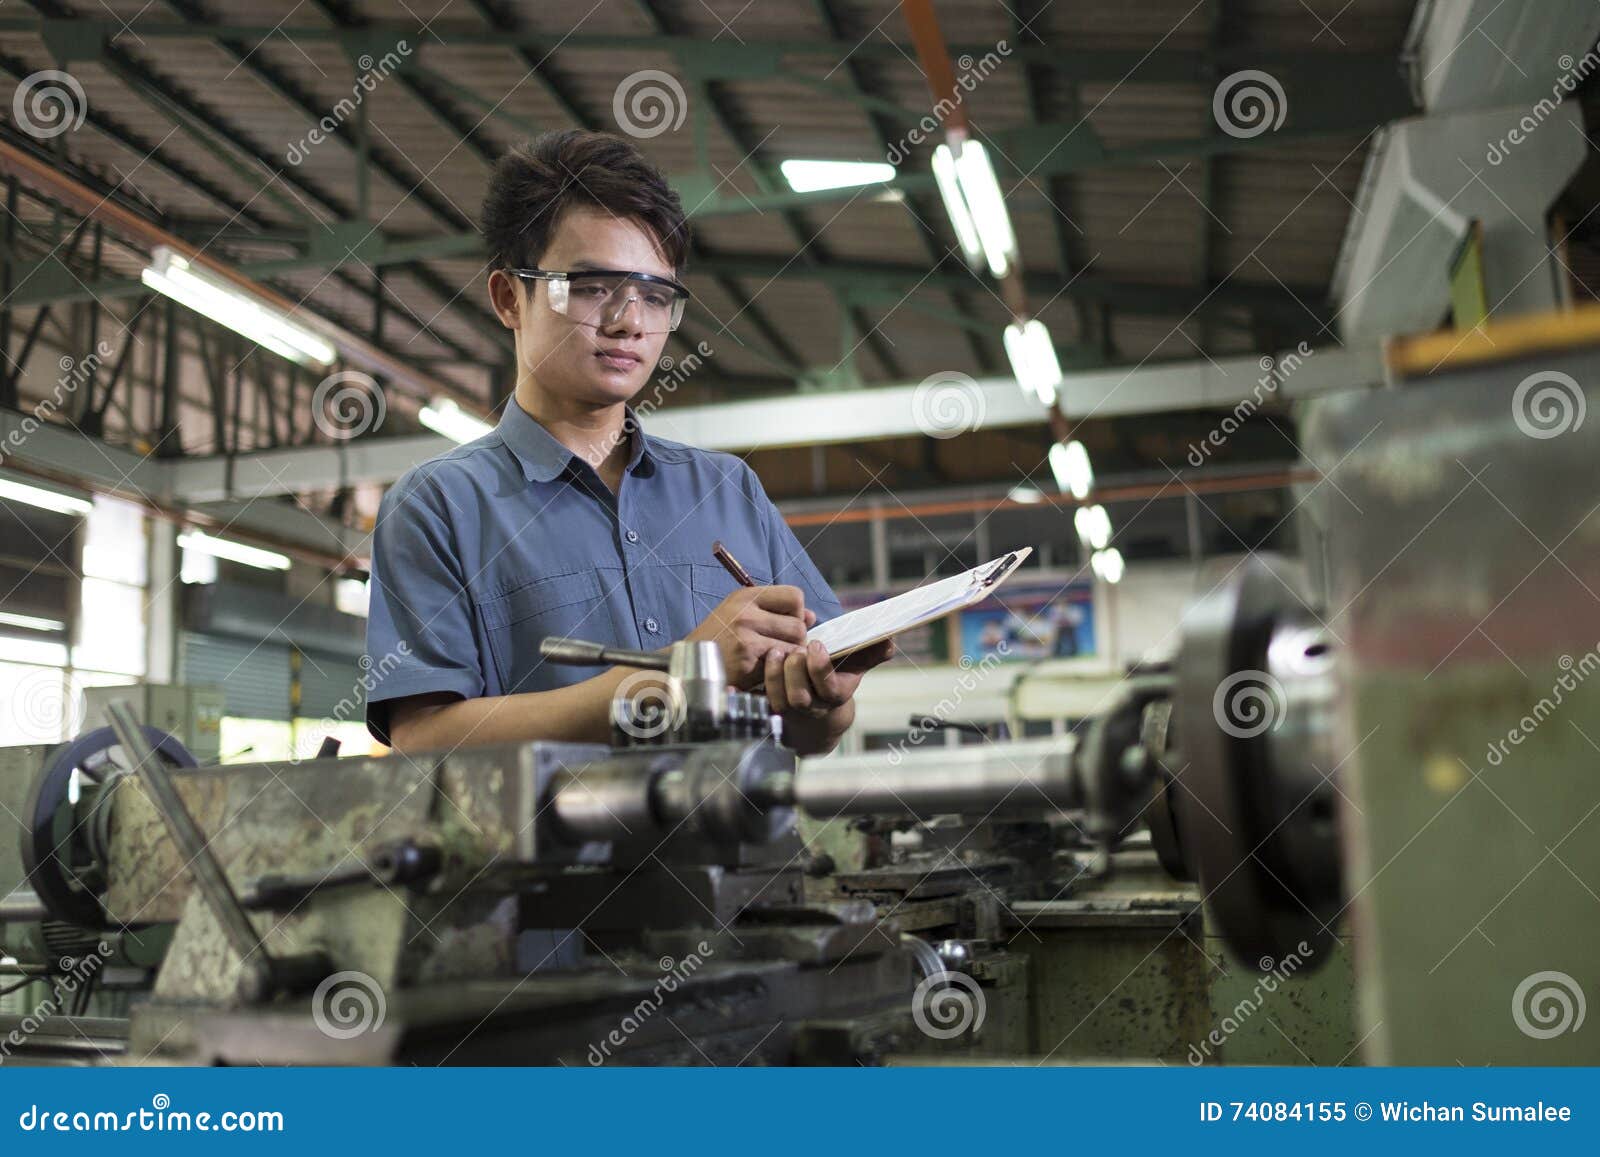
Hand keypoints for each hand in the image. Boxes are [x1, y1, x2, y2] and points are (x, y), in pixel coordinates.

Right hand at [687, 584, 815, 688]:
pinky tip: (763, 672)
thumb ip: (775, 612)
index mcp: (745, 596)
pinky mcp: (746, 660)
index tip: (785, 624)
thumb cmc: (718, 639)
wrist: (687, 663)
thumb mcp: (740, 614)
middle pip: (799, 625)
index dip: (797, 612)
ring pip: (794, 647)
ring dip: (790, 657)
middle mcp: (745, 612)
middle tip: (781, 648)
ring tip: (774, 660)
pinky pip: (781, 665)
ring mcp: (745, 636)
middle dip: (796, 640)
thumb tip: (811, 616)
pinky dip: (778, 671)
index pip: (795, 596)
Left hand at [764, 638, 895, 719]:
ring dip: (774, 674)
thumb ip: (870, 652)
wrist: (817, 718)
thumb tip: (888, 638)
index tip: (816, 643)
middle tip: (793, 648)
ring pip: (779, 700)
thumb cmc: (836, 680)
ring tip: (775, 651)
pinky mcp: (771, 710)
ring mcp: (790, 711)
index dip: (819, 666)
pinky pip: (760, 702)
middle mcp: (812, 707)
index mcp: (834, 695)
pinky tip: (758, 665)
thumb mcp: (855, 667)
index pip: (827, 687)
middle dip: (795, 670)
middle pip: (799, 697)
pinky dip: (755, 685)